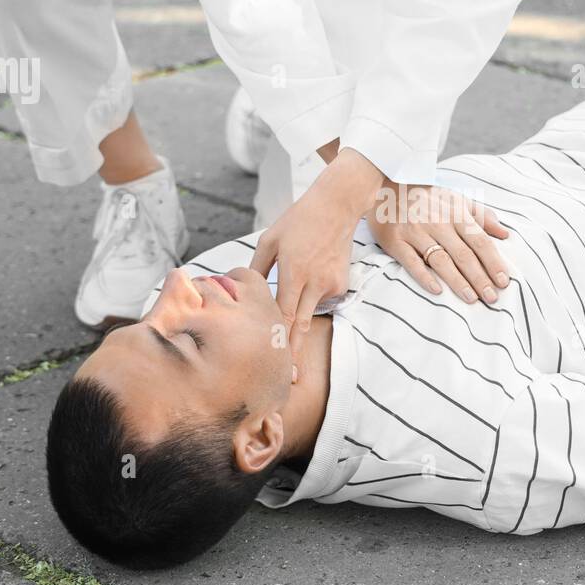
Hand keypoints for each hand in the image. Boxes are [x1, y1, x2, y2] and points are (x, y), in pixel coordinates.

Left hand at [251, 148, 382, 359]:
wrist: (338, 206)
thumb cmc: (299, 220)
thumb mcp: (270, 240)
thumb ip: (256, 270)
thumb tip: (242, 293)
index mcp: (294, 273)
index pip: (285, 317)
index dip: (280, 344)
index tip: (279, 368)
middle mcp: (315, 283)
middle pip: (301, 326)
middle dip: (294, 354)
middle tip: (290, 379)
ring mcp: (331, 285)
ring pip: (311, 310)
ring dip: (301, 311)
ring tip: (299, 291)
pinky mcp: (342, 284)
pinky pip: (322, 298)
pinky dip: (313, 294)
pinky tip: (313, 269)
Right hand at [368, 182, 509, 303]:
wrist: (385, 188)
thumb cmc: (428, 198)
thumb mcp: (457, 199)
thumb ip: (482, 216)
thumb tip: (505, 234)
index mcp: (455, 212)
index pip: (480, 240)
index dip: (493, 262)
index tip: (504, 281)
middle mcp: (437, 222)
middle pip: (463, 254)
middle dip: (480, 278)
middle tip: (492, 298)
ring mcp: (415, 231)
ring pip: (441, 260)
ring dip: (457, 281)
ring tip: (471, 298)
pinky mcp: (396, 241)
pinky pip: (411, 262)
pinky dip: (424, 277)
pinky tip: (437, 291)